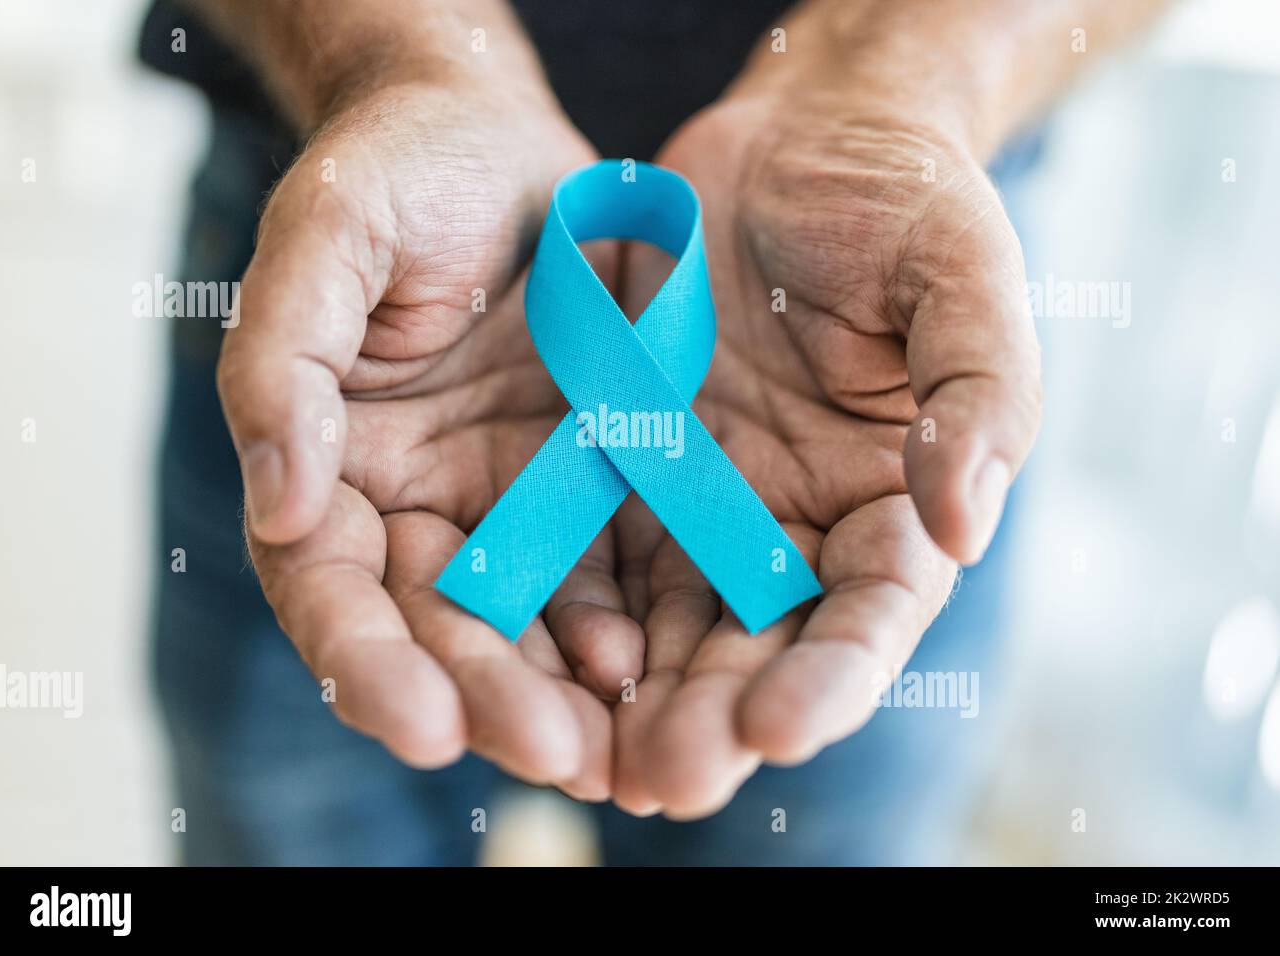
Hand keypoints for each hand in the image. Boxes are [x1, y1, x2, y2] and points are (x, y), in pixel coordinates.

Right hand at [216, 78, 631, 798]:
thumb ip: (280, 364)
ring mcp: (508, 500)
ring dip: (568, 690)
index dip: (366, 661)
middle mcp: (416, 503)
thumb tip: (274, 505)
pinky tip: (662, 666)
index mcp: (330, 465)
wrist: (500, 137)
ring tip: (619, 748)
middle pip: (438, 627)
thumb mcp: (325, 241)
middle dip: (488, 697)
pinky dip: (630, 625)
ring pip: (530, 619)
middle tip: (553, 756)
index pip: (330, 588)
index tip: (419, 723)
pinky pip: (610, 568)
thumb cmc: (397, 174)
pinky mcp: (590, 483)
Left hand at [610, 91, 1041, 816]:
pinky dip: (567, 609)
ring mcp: (709, 499)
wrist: (801, 137)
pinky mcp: (631, 465)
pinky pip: (594, 546)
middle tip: (666, 780)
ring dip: (634, 693)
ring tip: (592, 759)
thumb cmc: (901, 201)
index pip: (872, 607)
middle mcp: (798, 520)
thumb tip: (964, 526)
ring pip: (671, 617)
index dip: (833, 673)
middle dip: (717, 713)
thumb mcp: (962, 279)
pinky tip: (531, 660)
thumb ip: (978, 398)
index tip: (782, 728)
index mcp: (890, 497)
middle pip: (763, 639)